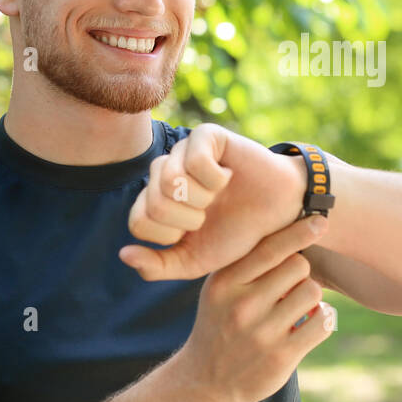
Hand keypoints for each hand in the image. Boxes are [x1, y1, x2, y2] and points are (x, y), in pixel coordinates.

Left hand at [119, 123, 307, 280]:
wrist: (277, 213)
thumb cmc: (236, 233)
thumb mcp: (195, 261)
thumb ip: (159, 266)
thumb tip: (123, 254)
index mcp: (155, 200)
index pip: (138, 221)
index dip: (169, 235)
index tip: (194, 231)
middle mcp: (164, 172)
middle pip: (154, 202)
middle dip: (189, 219)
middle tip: (210, 213)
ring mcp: (182, 151)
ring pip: (171, 180)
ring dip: (202, 198)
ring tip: (218, 195)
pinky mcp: (205, 135)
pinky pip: (195, 161)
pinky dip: (216, 179)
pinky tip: (227, 177)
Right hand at [175, 214, 336, 401]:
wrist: (204, 382)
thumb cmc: (219, 323)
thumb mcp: (219, 290)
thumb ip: (247, 263)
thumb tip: (295, 231)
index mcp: (225, 283)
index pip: (271, 248)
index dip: (300, 231)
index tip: (320, 220)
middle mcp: (243, 306)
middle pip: (299, 265)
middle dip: (300, 272)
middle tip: (289, 286)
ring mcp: (263, 333)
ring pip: (313, 291)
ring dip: (311, 297)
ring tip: (296, 307)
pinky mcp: (282, 357)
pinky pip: (323, 322)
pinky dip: (321, 319)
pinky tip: (308, 323)